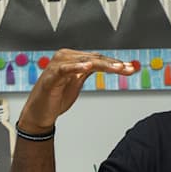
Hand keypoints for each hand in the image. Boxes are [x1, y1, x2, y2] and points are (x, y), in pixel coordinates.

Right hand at [17, 48, 136, 133]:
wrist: (40, 113)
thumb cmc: (56, 97)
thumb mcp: (77, 82)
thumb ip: (89, 72)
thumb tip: (108, 66)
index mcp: (73, 59)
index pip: (98, 59)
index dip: (115, 63)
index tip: (130, 68)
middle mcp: (65, 58)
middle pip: (94, 58)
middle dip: (113, 64)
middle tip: (128, 68)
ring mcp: (57, 65)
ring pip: (84, 61)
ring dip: (102, 64)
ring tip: (116, 67)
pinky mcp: (51, 76)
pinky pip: (64, 69)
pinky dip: (76, 67)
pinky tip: (87, 66)